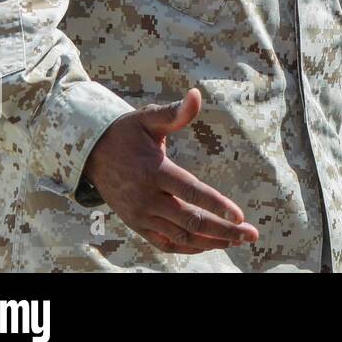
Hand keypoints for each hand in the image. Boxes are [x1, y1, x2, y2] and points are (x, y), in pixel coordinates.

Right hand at [84, 88, 258, 255]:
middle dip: (224, 230)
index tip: (240, 216)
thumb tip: (196, 94)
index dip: (216, 205)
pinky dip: (189, 247)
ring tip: (238, 241)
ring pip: (180, 237)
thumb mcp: (147, 118)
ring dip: (211, 241)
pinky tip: (210, 245)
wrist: (90, 155)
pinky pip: (165, 243)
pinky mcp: (137, 225)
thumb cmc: (125, 133)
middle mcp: (147, 199)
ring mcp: (141, 216)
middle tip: (252, 234)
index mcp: (154, 172)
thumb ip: (175, 113)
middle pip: (191, 221)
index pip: (191, 192)